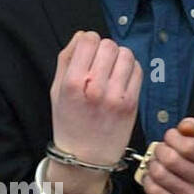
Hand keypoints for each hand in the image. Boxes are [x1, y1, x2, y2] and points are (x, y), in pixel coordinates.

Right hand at [49, 32, 141, 193]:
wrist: (86, 158)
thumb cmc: (69, 123)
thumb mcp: (56, 91)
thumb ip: (66, 59)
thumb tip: (82, 35)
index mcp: (72, 83)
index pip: (88, 39)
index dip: (88, 42)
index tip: (87, 53)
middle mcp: (95, 88)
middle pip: (108, 45)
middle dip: (104, 50)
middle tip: (100, 65)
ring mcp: (116, 96)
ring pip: (126, 54)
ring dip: (119, 58)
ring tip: (112, 71)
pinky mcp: (132, 103)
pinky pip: (137, 70)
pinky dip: (130, 69)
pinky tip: (121, 80)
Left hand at [140, 117, 193, 193]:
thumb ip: (192, 129)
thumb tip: (186, 125)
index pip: (189, 146)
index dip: (172, 138)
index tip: (169, 137)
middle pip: (172, 160)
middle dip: (160, 151)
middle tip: (160, 151)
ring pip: (160, 174)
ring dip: (152, 165)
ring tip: (156, 164)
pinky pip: (154, 190)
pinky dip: (148, 181)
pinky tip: (153, 178)